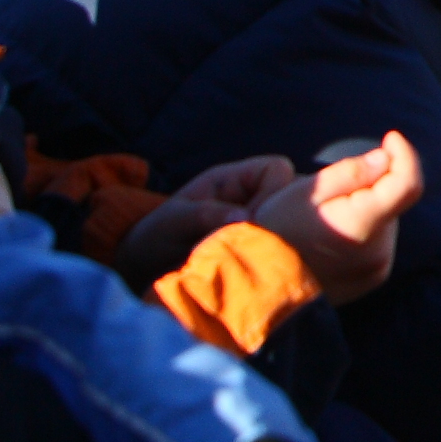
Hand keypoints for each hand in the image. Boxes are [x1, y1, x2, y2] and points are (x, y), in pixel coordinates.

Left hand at [116, 154, 297, 289]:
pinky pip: (286, 246)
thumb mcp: (173, 222)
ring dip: (282, 240)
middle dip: (284, 219)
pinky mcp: (263, 247)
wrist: (145, 270)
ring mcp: (261, 221)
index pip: (276, 169)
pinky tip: (264, 272)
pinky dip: (279, 258)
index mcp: (233, 179)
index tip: (254, 222)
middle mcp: (252, 196)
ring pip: (295, 221)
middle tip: (262, 245)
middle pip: (294, 193)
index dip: (275, 191)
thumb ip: (205, 214)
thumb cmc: (156, 237)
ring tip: (261, 260)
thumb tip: (247, 218)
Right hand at [247, 133, 421, 306]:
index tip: (390, 137)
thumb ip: (351, 172)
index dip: (403, 154)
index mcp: (363, 225)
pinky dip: (364, 230)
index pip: (407, 183)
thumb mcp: (307, 192)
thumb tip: (385, 158)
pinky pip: (376, 245)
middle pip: (394, 202)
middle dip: (376, 184)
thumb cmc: (276, 232)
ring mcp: (374, 271)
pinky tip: (333, 233)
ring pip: (386, 222)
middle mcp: (378, 252)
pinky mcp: (368, 281)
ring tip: (328, 214)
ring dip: (370, 207)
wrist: (258, 285)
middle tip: (337, 186)